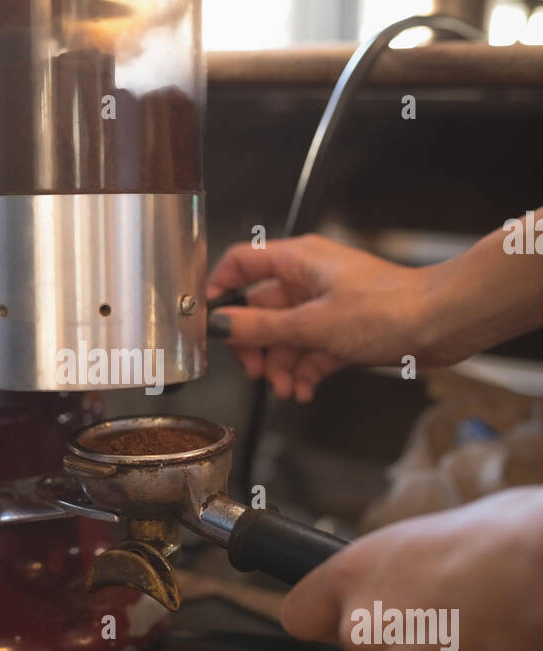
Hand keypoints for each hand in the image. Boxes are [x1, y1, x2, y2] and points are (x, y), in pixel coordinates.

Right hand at [206, 234, 449, 401]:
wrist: (442, 324)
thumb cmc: (388, 309)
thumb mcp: (311, 324)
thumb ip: (260, 327)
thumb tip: (220, 325)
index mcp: (298, 261)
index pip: (242, 263)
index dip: (219, 289)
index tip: (208, 322)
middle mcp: (310, 279)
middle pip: (261, 309)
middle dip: (256, 344)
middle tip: (255, 369)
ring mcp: (328, 305)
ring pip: (286, 336)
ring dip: (282, 365)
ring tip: (287, 388)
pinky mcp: (345, 329)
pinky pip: (311, 350)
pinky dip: (305, 371)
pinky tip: (305, 389)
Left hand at [280, 488, 542, 650]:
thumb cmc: (505, 539)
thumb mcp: (425, 537)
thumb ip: (392, 575)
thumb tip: (397, 590)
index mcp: (353, 573)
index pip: (300, 615)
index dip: (327, 620)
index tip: (338, 623)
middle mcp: (361, 626)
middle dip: (402, 646)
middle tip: (454, 622)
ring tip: (484, 639)